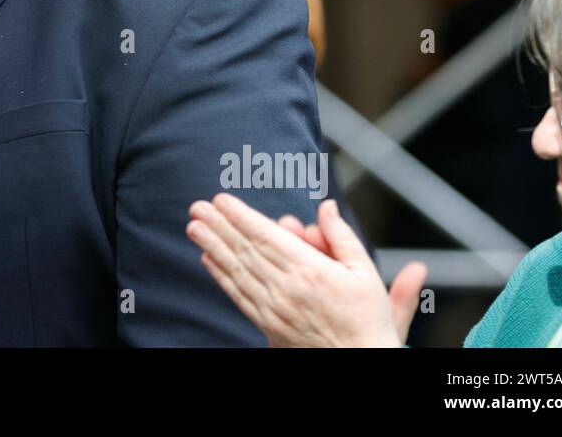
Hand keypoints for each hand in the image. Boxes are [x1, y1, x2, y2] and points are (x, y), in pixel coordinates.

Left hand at [186, 193, 425, 346]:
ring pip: (238, 271)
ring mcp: (275, 308)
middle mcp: (287, 288)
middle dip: (219, 226)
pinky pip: (239, 295)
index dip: (241, 216)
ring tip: (194, 228)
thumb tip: (326, 207)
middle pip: (246, 250)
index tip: (222, 200)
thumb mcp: (365, 272)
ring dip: (213, 246)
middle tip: (198, 207)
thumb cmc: (366, 320)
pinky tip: (208, 260)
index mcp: (311, 271)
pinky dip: (221, 276)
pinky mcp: (268, 325)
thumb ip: (341, 236)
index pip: (266, 236)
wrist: (362, 361)